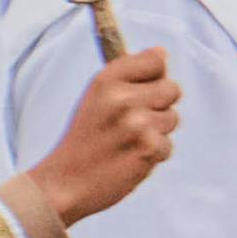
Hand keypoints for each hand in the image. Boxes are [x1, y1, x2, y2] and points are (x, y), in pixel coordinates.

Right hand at [8, 41, 191, 237]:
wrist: (64, 184)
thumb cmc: (84, 139)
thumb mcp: (95, 99)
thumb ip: (126, 77)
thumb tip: (162, 53)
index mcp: (106, 81)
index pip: (156, 59)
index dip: (155, 76)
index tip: (142, 89)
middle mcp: (122, 98)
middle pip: (172, 89)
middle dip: (159, 105)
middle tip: (131, 122)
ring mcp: (137, 123)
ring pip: (172, 118)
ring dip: (156, 132)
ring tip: (126, 142)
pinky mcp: (148, 148)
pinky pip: (168, 144)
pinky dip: (153, 154)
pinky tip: (129, 158)